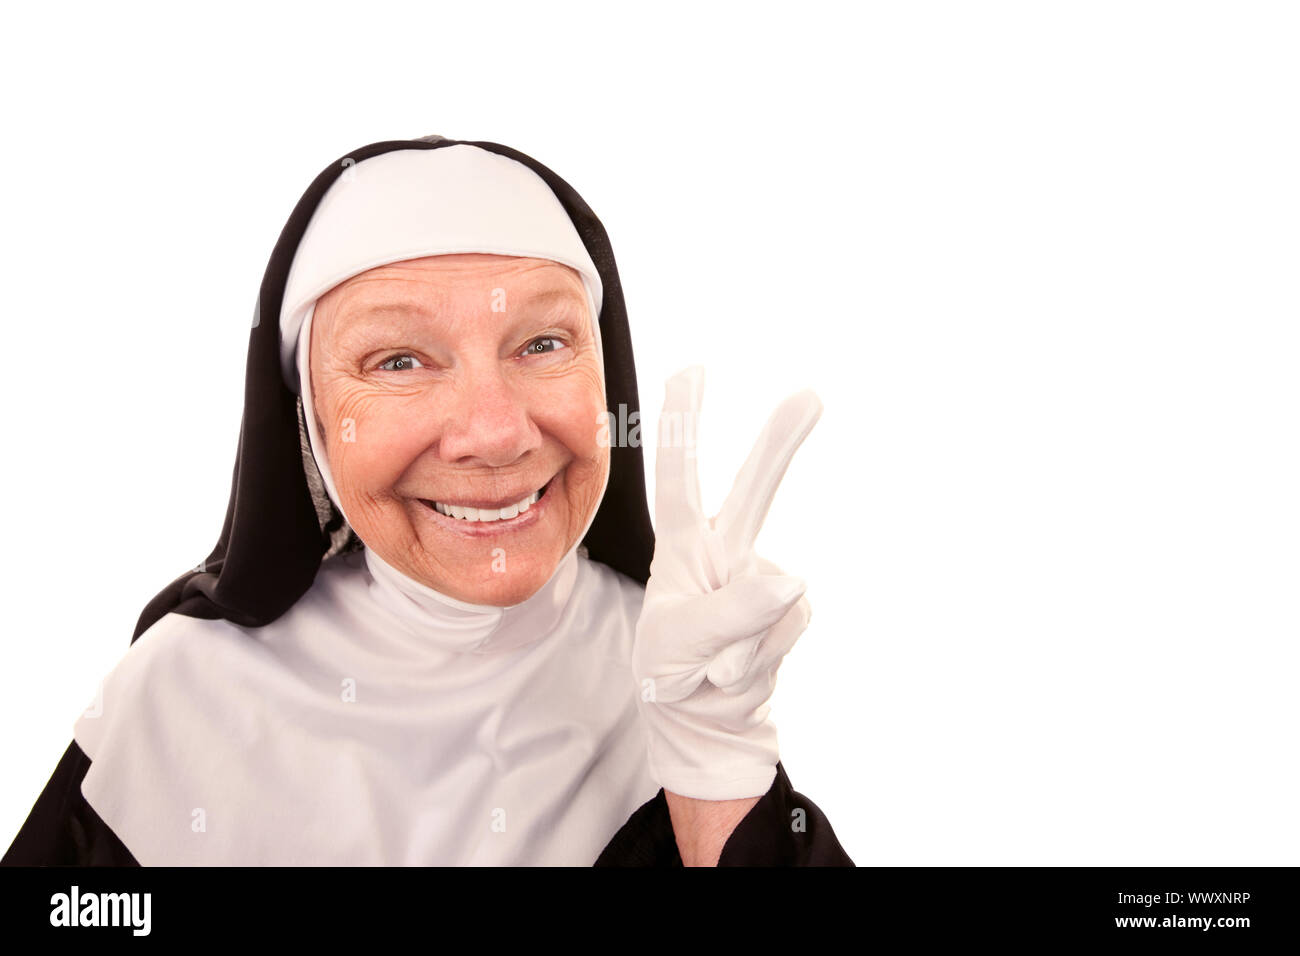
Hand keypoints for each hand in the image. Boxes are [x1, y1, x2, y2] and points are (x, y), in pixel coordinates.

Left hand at [632, 366, 822, 800]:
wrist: (706, 718)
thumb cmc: (672, 669)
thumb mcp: (679, 646)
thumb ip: (729, 614)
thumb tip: (793, 582)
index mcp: (682, 546)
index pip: (678, 480)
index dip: (681, 427)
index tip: (691, 372)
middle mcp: (724, 550)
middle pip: (754, 491)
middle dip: (780, 443)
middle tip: (811, 394)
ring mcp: (762, 579)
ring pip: (774, 597)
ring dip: (742, 646)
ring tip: (711, 671)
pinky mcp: (792, 610)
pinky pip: (785, 631)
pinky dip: (758, 661)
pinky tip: (738, 674)